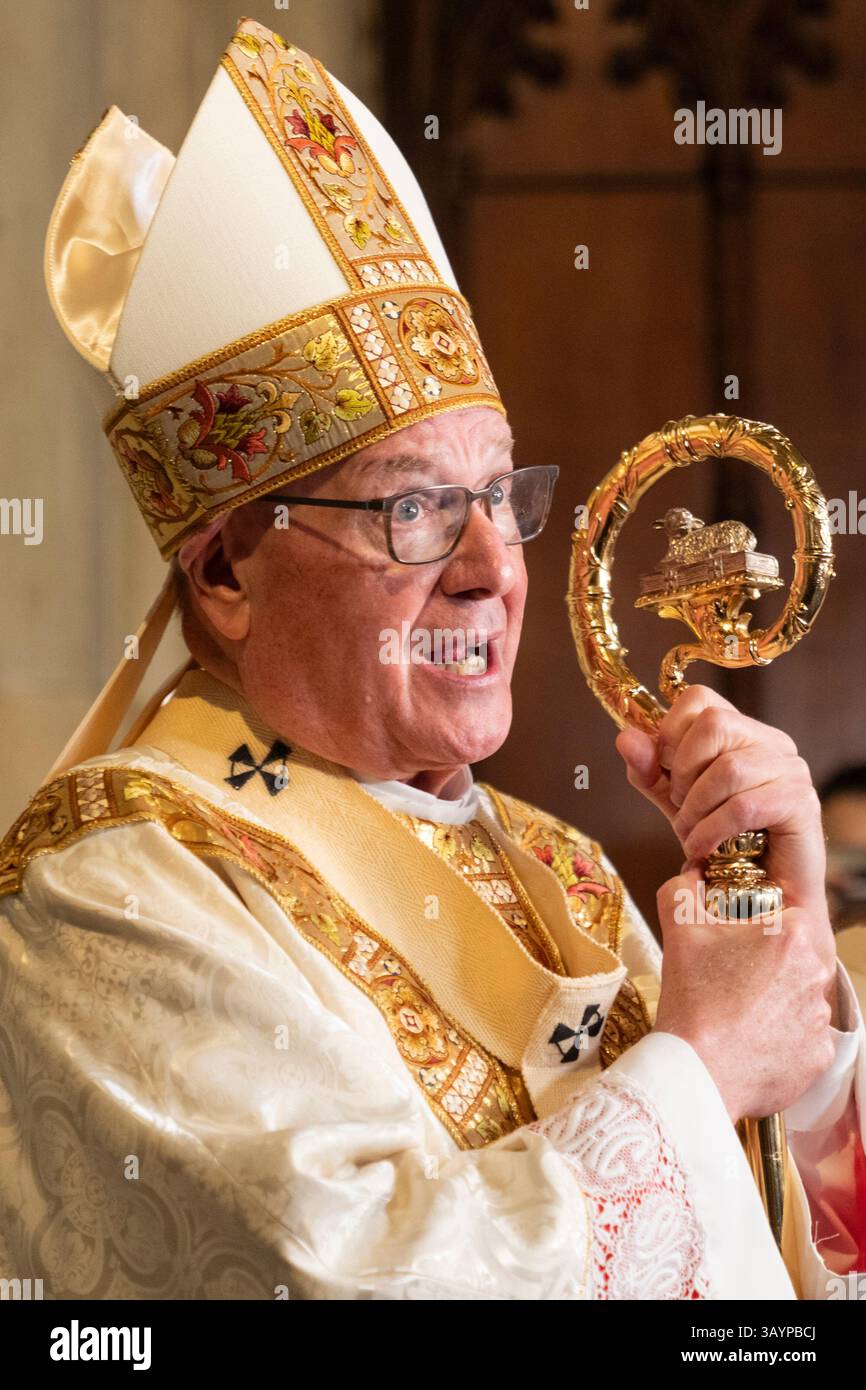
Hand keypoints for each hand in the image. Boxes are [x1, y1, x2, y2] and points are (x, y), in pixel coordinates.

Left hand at [615, 684, 837, 1010]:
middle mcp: (772, 742)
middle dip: (681, 771)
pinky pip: (743, 806)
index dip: (668, 734)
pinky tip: (702, 849)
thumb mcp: (675, 801)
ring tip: (690, 834)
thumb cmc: (722, 841)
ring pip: (727, 768)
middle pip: (713, 725)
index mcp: (743, 731)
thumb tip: (625, 737)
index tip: (663, 774)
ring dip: (694, 808)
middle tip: (679, 807)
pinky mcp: (800, 803)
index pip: (699, 700)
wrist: (761, 896)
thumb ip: (650, 769)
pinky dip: (711, 830)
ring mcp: (791, 769)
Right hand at [655, 865, 835, 1121]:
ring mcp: (820, 1019)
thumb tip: (691, 874)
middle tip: (728, 979)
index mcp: (793, 935)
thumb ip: (684, 890)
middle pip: (791, 958)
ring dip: (772, 1001)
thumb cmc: (692, 1000)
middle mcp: (817, 975)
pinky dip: (779, 1039)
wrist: (697, 1073)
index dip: (753, 928)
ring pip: (796, 997)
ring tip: (735, 1013)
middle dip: (764, 965)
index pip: (781, 918)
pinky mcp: (818, 1056)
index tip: (732, 943)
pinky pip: (801, 1038)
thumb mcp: (679, 930)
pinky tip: (747, 1041)